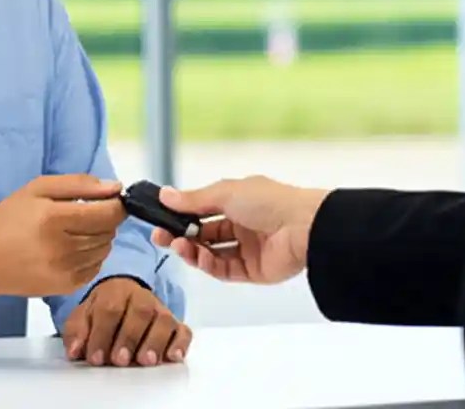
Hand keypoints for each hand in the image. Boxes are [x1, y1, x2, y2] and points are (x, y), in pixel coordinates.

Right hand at [0, 175, 126, 296]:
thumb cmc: (9, 218)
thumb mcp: (38, 188)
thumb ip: (79, 184)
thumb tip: (116, 187)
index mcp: (54, 219)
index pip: (107, 214)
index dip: (117, 205)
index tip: (112, 199)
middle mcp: (62, 248)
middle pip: (109, 232)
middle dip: (105, 220)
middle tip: (85, 213)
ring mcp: (65, 272)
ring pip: (104, 250)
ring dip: (99, 238)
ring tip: (75, 231)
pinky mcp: (65, 288)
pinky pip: (95, 268)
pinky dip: (91, 256)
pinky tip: (71, 249)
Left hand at [62, 278, 190, 366]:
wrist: (124, 294)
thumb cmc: (103, 310)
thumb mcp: (84, 316)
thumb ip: (78, 332)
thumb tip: (74, 351)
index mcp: (114, 292)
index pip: (109, 310)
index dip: (102, 334)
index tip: (96, 357)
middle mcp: (141, 298)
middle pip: (139, 313)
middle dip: (129, 338)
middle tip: (120, 360)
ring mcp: (160, 310)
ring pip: (163, 320)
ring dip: (155, 341)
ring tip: (146, 360)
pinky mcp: (175, 324)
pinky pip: (183, 330)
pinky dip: (180, 343)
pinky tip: (172, 356)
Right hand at [151, 176, 329, 284]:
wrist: (304, 228)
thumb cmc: (269, 202)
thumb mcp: (225, 194)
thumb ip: (193, 200)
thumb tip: (165, 195)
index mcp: (239, 201)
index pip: (203, 210)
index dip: (182, 214)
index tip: (161, 217)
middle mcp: (242, 225)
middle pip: (204, 233)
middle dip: (182, 235)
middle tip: (161, 236)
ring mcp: (247, 249)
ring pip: (211, 253)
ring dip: (192, 250)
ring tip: (178, 245)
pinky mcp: (252, 271)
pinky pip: (224, 269)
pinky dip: (207, 264)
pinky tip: (197, 256)